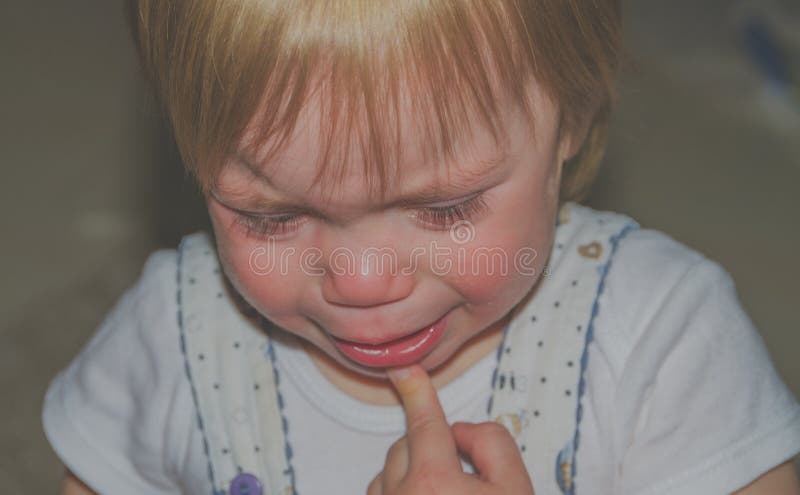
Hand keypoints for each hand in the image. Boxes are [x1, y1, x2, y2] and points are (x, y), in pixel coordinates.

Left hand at [367, 364, 534, 494]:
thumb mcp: (515, 489)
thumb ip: (492, 444)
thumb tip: (461, 430)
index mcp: (432, 482)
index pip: (423, 422)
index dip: (416, 391)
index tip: (402, 369)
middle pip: (405, 447)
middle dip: (431, 448)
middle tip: (467, 475)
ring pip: (389, 473)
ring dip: (413, 472)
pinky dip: (399, 492)